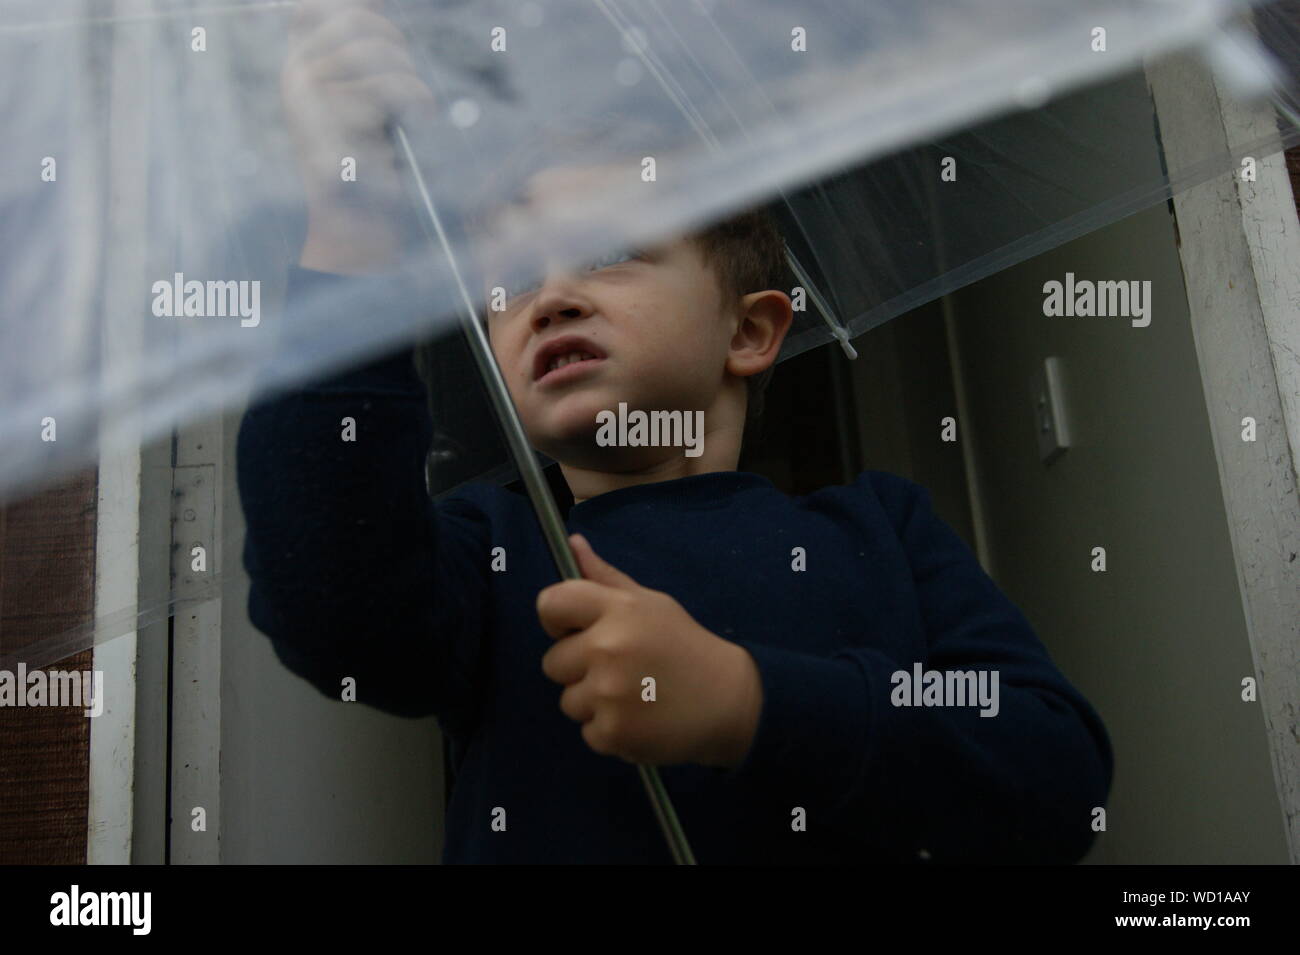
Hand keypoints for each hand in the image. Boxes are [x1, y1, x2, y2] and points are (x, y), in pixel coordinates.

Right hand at [281, 0, 438, 272]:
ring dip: (411, 79)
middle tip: (414, 86)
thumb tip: (370, 0)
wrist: (357, 232)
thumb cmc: (371, 167)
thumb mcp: (367, 101)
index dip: (367, 12)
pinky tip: (421, 122)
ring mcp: (306, 101)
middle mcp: (295, 78)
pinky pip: (384, 89)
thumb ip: (364, 58)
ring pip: (374, 54)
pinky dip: (415, 101)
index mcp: (301, 67)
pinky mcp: (328, 126)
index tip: (396, 44)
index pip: (321, 8)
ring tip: (420, 110)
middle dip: (397, 46)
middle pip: (354, 22)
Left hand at [538, 534, 762, 768]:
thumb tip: (573, 543)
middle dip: (579, 668)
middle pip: (553, 662)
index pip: (550, 604)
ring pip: (568, 701)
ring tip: (634, 694)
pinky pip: (586, 731)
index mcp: (618, 609)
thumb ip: (605, 578)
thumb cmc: (684, 646)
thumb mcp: (650, 603)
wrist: (728, 699)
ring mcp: (609, 693)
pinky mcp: (613, 732)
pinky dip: (609, 731)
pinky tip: (639, 718)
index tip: (576, 630)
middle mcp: (609, 647)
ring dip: (594, 702)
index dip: (556, 619)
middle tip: (621, 668)